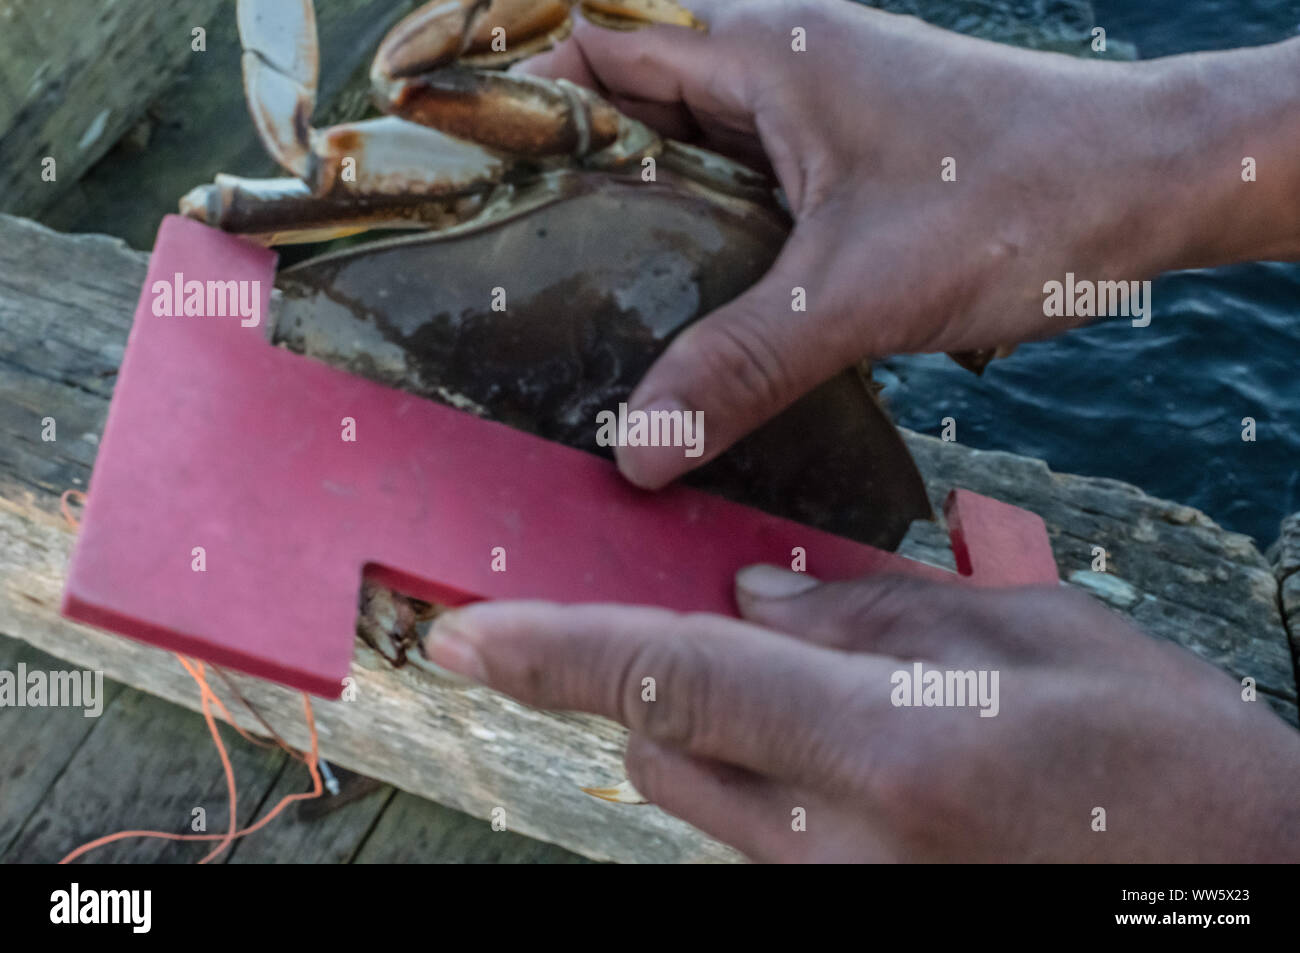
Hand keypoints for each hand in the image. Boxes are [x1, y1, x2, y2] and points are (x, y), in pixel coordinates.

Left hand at [423, 568, 1299, 861]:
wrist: (1244, 884)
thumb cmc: (1169, 756)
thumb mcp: (1037, 635)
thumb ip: (877, 612)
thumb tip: (757, 596)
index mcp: (891, 750)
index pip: (675, 683)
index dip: (555, 652)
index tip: (463, 632)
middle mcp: (842, 843)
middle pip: (662, 746)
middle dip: (649, 675)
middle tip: (712, 612)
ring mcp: (843, 890)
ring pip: (699, 793)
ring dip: (708, 722)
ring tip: (812, 677)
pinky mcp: (855, 904)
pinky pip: (757, 831)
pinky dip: (759, 766)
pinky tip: (846, 729)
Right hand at [523, 0, 1299, 487]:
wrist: (1146, 191)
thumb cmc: (1022, 200)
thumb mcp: (861, 290)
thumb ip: (742, 366)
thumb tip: (636, 452)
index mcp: (766, 55)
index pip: (599, 47)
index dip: (519, 100)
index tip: (457, 176)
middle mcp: (780, 76)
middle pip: (632, 110)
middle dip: (568, 180)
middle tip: (505, 267)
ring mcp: (814, 126)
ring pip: (689, 166)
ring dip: (641, 227)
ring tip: (573, 307)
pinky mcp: (844, 176)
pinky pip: (744, 208)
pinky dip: (705, 256)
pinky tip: (681, 322)